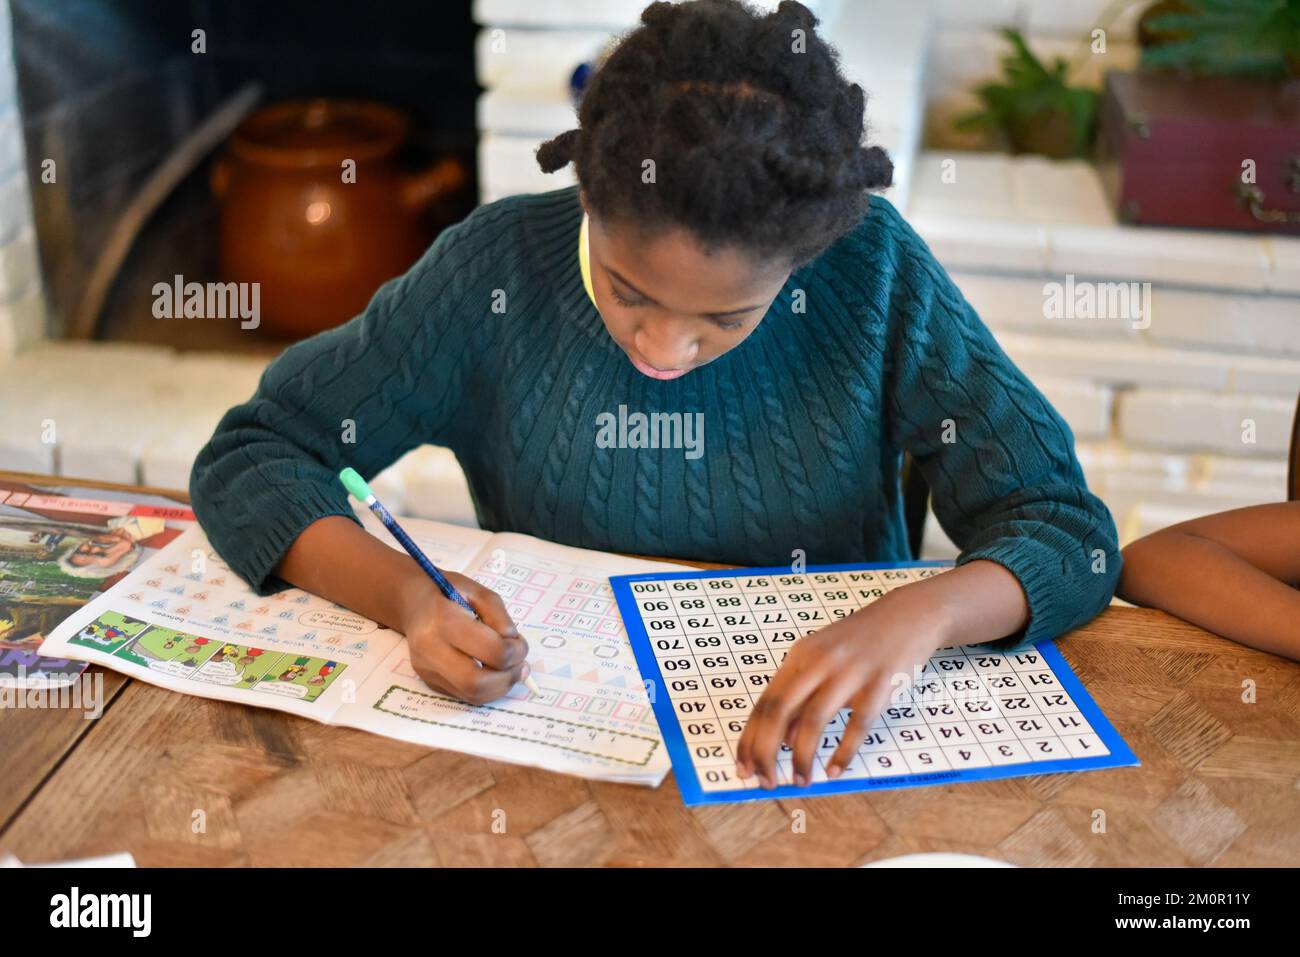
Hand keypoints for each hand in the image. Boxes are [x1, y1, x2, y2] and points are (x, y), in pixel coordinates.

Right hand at [399, 570, 529, 704]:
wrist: (413, 602)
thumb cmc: (448, 592)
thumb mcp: (480, 592)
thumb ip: (500, 618)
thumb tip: (514, 646)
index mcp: (445, 621)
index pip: (490, 651)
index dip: (515, 652)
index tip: (520, 644)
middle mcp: (431, 650)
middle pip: (477, 683)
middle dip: (508, 678)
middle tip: (520, 666)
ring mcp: (427, 669)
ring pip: (471, 695)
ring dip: (500, 687)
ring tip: (510, 670)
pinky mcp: (428, 680)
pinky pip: (464, 695)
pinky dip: (486, 688)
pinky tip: (493, 673)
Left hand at [735, 584, 952, 788]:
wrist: (907, 615)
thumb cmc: (859, 643)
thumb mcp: (822, 659)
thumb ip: (800, 694)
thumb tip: (781, 739)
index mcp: (800, 656)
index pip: (764, 702)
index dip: (750, 738)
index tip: (743, 767)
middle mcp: (819, 662)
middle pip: (780, 711)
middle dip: (766, 751)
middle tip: (765, 781)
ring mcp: (850, 672)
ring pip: (814, 720)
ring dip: (802, 756)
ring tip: (801, 781)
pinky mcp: (880, 684)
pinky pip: (857, 724)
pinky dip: (843, 751)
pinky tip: (834, 770)